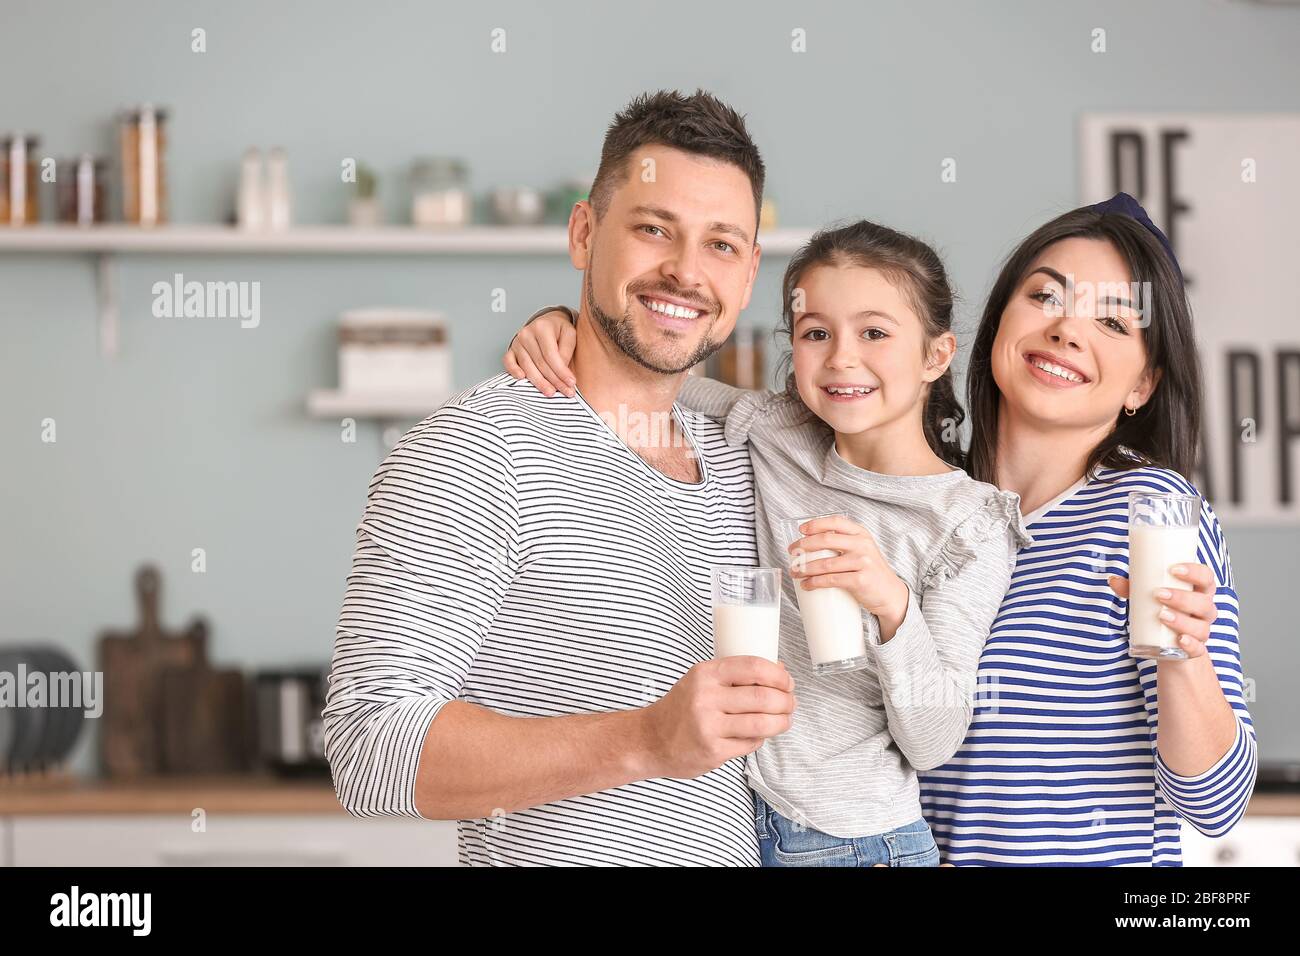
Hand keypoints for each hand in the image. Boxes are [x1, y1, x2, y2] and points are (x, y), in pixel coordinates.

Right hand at [503, 309, 577, 396]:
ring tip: (550, 392)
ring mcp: (517, 342)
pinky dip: (513, 371)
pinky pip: (508, 362)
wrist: (546, 323)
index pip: (551, 355)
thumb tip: (562, 370)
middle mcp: (526, 334)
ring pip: (527, 366)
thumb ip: (566, 350)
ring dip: (539, 382)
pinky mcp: (511, 350)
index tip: (571, 383)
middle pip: (540, 363)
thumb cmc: (558, 330)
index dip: (561, 371)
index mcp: (542, 327)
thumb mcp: (569, 334)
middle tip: (565, 392)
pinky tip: (522, 378)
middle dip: (554, 380)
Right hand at [639, 656, 795, 778]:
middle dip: (786, 701)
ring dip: (781, 722)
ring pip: (761, 724)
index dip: (778, 675)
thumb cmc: (681, 708)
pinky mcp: (713, 751)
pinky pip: (750, 744)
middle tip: (790, 703)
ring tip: (784, 720)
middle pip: (763, 697)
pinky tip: (758, 734)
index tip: (787, 681)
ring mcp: (709, 727)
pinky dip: (761, 739)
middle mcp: (706, 698)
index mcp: (705, 674)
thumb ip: (735, 674)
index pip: (753, 667)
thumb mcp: (701, 680)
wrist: (650, 739)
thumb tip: (777, 669)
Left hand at [788, 516, 908, 633]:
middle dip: (804, 546)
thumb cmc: (870, 572)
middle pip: (826, 540)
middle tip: (792, 552)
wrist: (891, 594)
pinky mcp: (860, 581)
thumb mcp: (862, 550)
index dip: (816, 524)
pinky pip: (831, 580)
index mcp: (861, 534)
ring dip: (804, 568)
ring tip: (794, 572)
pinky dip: (814, 582)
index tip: (801, 530)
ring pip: (825, 563)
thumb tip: (809, 544)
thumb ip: (844, 543)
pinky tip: (806, 585)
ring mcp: (862, 562)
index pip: (836, 522)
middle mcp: (863, 545)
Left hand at [1108, 563, 1216, 658]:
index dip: (1195, 572)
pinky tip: (1180, 640)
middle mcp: (1204, 612)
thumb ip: (1132, 588)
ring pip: (1201, 627)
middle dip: (1182, 598)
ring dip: (1182, 620)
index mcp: (1198, 592)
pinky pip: (1199, 650)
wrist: (1167, 645)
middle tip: (1159, 594)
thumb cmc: (1162, 611)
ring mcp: (1201, 632)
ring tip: (1161, 615)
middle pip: (1203, 603)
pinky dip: (1191, 645)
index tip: (1173, 569)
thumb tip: (1113, 580)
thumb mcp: (1148, 598)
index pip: (1206, 578)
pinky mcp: (1195, 650)